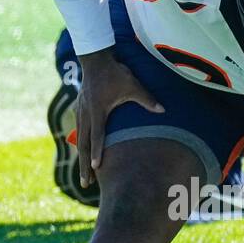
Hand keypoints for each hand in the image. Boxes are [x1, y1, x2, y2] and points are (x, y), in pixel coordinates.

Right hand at [75, 49, 163, 186]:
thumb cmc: (115, 73)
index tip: (96, 167)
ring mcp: (81, 112)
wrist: (95, 58)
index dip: (96, 152)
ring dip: (81, 158)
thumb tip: (164, 110)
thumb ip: (147, 99)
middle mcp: (87, 114)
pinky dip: (80, 144)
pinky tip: (82, 154)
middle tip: (86, 183)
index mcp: (98, 111)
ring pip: (79, 140)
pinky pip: (79, 131)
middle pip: (84, 144)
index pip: (97, 136)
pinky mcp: (80, 109)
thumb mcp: (133, 85)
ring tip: (85, 175)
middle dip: (85, 165)